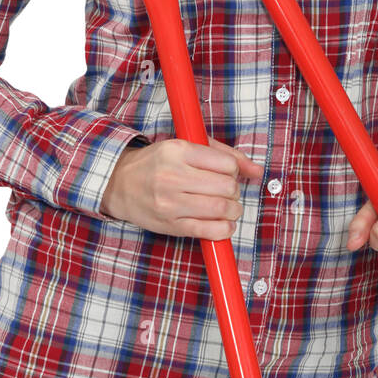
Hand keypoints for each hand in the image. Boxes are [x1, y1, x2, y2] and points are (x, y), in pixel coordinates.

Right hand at [101, 134, 264, 239]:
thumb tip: (257, 171)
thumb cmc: (158, 163)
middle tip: (227, 191)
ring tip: (227, 207)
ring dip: (233, 210)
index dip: (234, 170)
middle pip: (227, 187)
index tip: (226, 173)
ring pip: (222, 209)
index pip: (227, 163)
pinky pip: (209, 231)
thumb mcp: (186, 147)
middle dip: (234, 191)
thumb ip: (224, 155)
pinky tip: (222, 223)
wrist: (119, 184)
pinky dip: (224, 229)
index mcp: (178, 151)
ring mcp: (170, 203)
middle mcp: (173, 176)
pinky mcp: (170, 225)